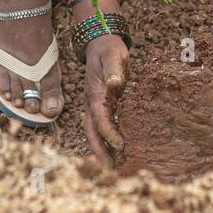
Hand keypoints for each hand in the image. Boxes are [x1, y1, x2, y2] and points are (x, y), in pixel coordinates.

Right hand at [83, 34, 128, 164]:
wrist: (101, 43)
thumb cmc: (109, 49)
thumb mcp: (113, 56)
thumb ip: (114, 70)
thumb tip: (115, 84)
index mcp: (95, 94)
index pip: (100, 119)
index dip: (109, 133)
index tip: (121, 146)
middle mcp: (92, 103)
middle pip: (92, 132)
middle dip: (99, 151)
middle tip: (110, 169)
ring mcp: (95, 104)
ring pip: (95, 131)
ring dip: (102, 148)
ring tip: (114, 166)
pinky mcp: (103, 104)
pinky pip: (103, 125)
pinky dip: (108, 138)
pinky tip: (118, 148)